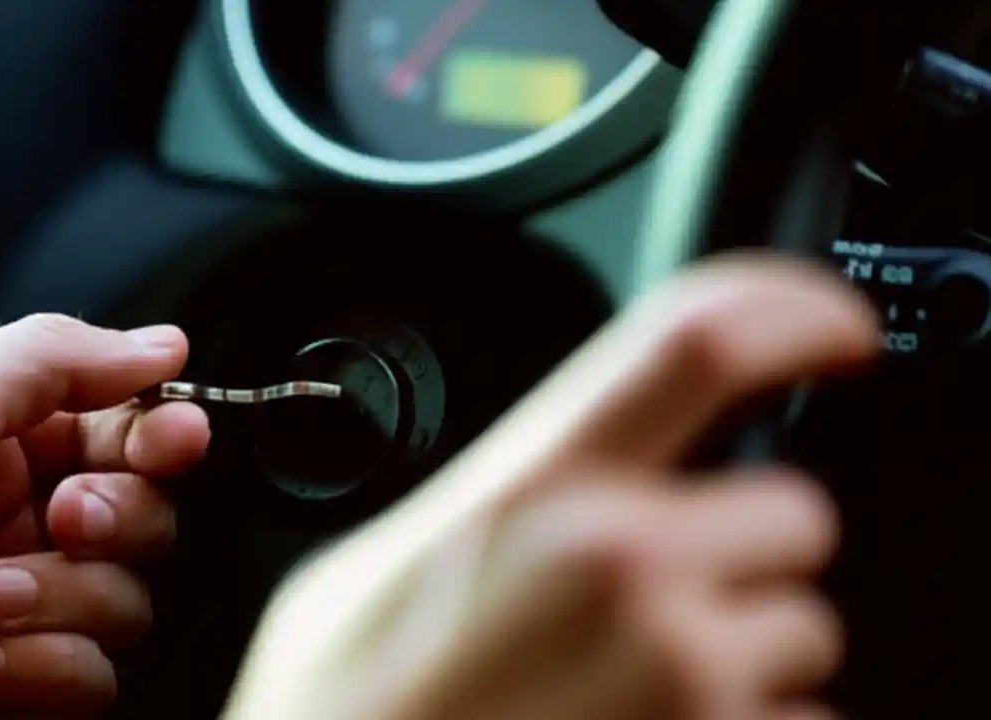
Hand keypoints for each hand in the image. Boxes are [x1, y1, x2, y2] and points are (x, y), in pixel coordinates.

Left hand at [0, 316, 210, 718]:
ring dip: (64, 599)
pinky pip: (89, 679)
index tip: (176, 436)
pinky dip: (38, 669)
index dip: (157, 433)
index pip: (114, 431)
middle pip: (139, 516)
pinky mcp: (6, 689)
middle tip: (70, 519)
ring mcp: (8, 610)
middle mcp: (5, 524)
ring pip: (123, 602)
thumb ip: (56, 357)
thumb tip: (160, 344)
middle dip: (118, 518)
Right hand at [225, 256, 878, 719]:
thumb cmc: (339, 716)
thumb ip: (483, 508)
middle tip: (651, 601)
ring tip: (631, 688)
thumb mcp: (367, 571)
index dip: (792, 312)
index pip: (697, 343)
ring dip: (744, 654)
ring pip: (803, 630)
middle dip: (742, 552)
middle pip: (791, 511)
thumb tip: (559, 479)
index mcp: (532, 493)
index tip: (833, 330)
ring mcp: (681, 675)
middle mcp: (623, 567)